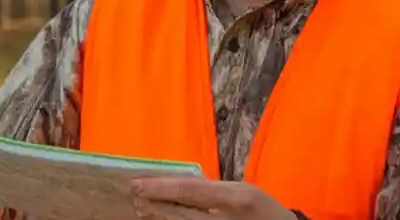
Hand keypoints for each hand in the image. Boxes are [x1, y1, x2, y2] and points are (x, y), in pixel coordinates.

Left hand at [131, 177, 295, 219]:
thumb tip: (180, 186)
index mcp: (234, 197)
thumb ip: (213, 190)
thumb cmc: (264, 210)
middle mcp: (224, 219)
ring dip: (160, 219)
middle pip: (180, 213)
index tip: (139, 184)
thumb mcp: (243, 191)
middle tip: (135, 197)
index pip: (188, 190)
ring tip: (143, 210)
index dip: (160, 187)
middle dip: (154, 205)